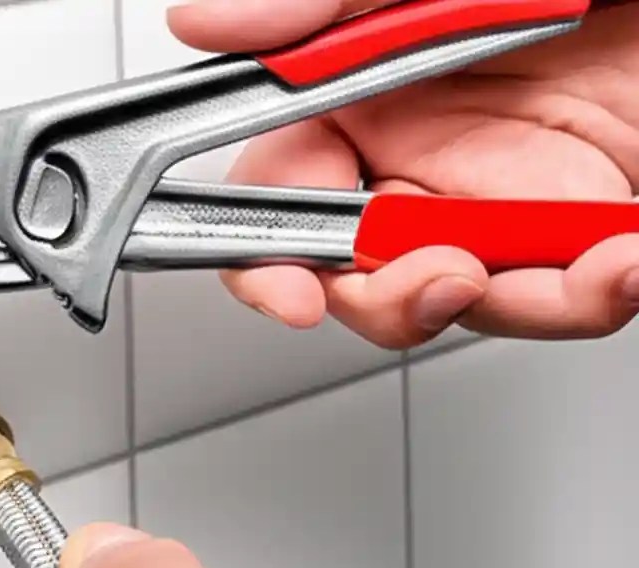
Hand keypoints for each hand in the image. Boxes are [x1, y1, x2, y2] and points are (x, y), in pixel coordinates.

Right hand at [171, 0, 638, 348]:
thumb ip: (321, 10)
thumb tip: (208, 22)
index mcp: (366, 98)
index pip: (281, 190)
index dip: (268, 256)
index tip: (291, 292)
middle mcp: (424, 155)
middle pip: (357, 273)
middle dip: (388, 299)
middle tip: (441, 274)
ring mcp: (501, 198)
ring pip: (460, 299)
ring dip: (508, 301)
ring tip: (567, 263)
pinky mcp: (579, 229)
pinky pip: (561, 294)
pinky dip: (589, 293)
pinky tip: (618, 259)